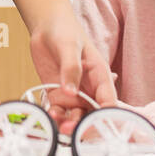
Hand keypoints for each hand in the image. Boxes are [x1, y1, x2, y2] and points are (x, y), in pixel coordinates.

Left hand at [28, 13, 116, 134]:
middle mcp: (89, 89)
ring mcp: (73, 93)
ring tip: (59, 125)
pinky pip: (59, 112)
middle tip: (72, 129)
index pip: (108, 102)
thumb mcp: (69, 47)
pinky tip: (49, 115)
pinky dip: (55, 117)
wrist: (46, 26)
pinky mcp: (57, 94)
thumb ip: (71, 68)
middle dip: (84, 126)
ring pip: (76, 117)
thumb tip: (71, 91)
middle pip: (92, 115)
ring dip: (69, 124)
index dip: (105, 117)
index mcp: (100, 76)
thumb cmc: (65, 30)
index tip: (95, 125)